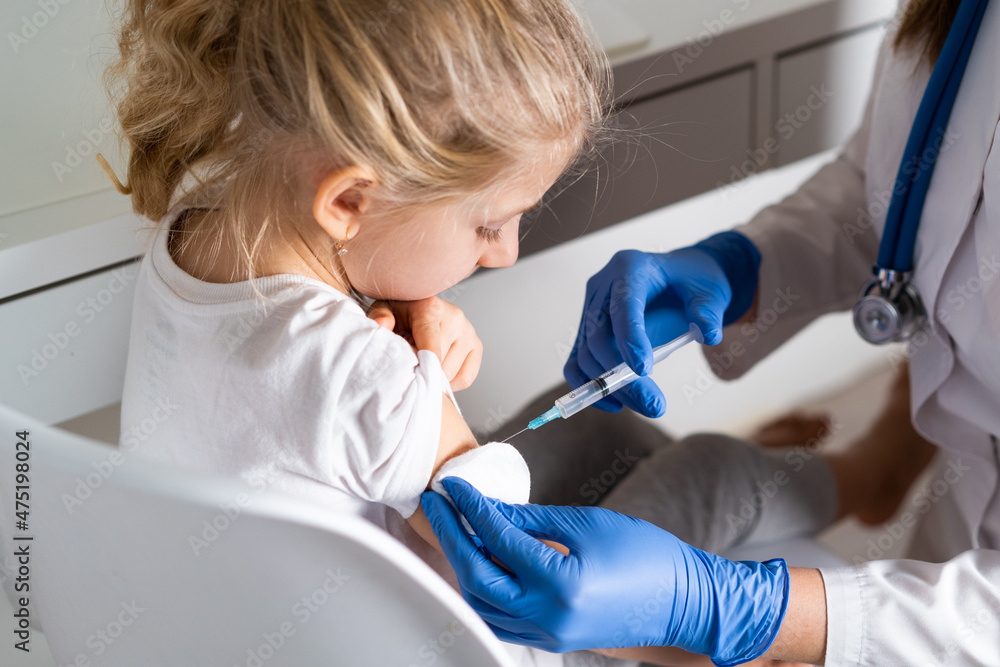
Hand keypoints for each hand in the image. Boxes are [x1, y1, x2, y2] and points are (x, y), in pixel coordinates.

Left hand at [368, 297, 482, 390]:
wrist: (417, 305)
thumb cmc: (399, 312)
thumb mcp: (383, 310)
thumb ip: (379, 317)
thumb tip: (383, 325)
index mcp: (431, 309)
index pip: (431, 346)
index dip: (422, 368)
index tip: (413, 379)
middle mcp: (455, 318)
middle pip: (440, 364)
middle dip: (423, 371)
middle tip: (410, 366)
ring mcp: (468, 332)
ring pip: (452, 373)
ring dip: (435, 377)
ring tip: (423, 365)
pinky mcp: (476, 345)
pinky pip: (466, 377)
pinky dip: (451, 383)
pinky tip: (437, 372)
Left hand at [421, 478, 787, 664]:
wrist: (685, 601)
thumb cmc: (647, 557)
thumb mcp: (587, 524)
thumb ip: (533, 520)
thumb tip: (490, 509)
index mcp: (559, 584)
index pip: (497, 541)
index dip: (470, 509)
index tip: (454, 487)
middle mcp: (547, 617)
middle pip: (477, 577)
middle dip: (452, 537)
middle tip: (437, 505)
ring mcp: (548, 634)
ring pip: (483, 604)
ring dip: (463, 565)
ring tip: (455, 529)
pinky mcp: (551, 639)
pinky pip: (501, 619)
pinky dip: (483, 591)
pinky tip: (480, 562)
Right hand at [565, 232, 759, 416]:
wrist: (681, 281)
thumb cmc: (693, 281)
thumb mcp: (709, 290)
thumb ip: (708, 311)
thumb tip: (710, 334)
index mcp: (629, 267)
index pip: (622, 305)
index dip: (628, 339)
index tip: (643, 372)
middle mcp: (602, 286)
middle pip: (599, 336)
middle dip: (621, 376)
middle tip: (654, 405)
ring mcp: (590, 309)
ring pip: (586, 354)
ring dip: (611, 387)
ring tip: (649, 406)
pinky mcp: (586, 331)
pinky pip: (577, 361)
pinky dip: (589, 384)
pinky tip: (615, 404)